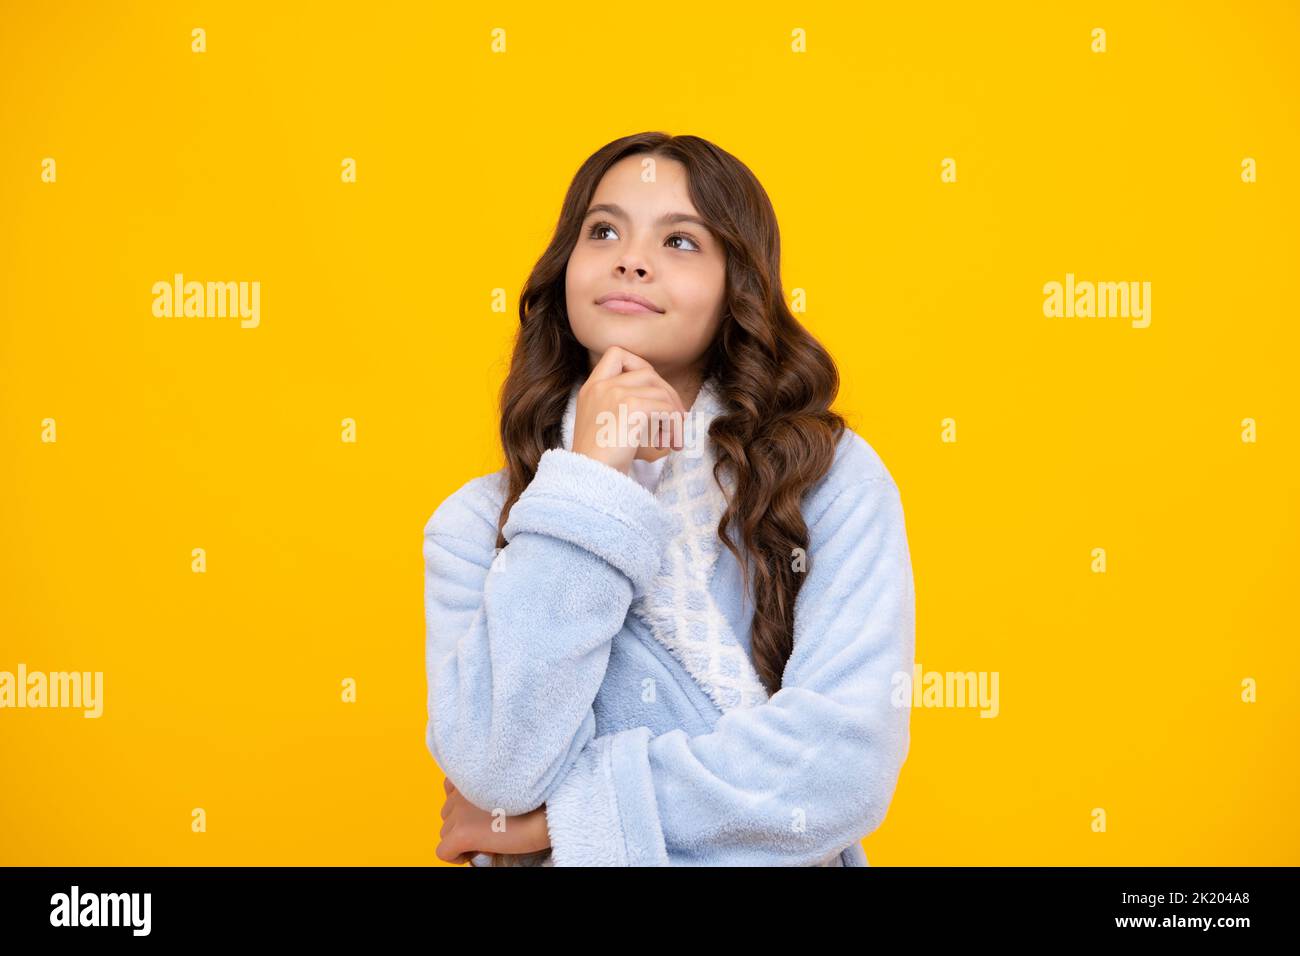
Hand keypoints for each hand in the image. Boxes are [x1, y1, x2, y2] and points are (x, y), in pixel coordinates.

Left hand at [436, 777, 550, 863]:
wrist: (547, 814)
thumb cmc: (537, 799)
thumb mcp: (507, 782)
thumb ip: (485, 786)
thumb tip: (475, 811)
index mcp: (471, 774)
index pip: (450, 789)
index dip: (464, 806)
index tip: (482, 814)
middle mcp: (461, 789)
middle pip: (447, 813)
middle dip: (463, 823)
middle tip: (489, 828)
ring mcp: (460, 812)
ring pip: (445, 832)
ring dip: (462, 838)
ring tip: (488, 839)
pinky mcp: (463, 833)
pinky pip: (444, 852)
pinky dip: (457, 856)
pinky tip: (479, 851)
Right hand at [572, 346, 687, 475]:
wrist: (590, 477)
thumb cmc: (602, 462)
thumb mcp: (607, 427)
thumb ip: (626, 408)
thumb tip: (669, 403)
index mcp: (591, 388)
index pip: (616, 355)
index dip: (640, 367)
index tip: (651, 392)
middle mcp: (601, 386)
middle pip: (647, 372)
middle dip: (667, 394)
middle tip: (677, 419)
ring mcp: (614, 393)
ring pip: (660, 391)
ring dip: (673, 414)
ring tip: (673, 438)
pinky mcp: (631, 406)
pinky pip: (665, 408)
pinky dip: (674, 426)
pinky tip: (671, 443)